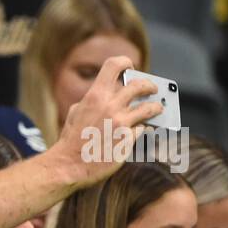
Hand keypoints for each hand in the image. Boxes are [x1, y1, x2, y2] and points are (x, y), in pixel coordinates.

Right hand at [55, 55, 161, 184]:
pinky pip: (144, 129)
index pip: (115, 65)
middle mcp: (110, 106)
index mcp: (95, 95)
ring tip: (158, 109)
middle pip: (140, 85)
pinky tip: (145, 130)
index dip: (125, 63)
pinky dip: (145, 128)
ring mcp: (121, 122)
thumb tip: (106, 96)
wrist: (69, 165)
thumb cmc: (70, 140)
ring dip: (156, 107)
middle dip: (149, 85)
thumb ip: (92, 101)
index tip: (130, 68)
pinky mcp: (128, 139)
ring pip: (149, 108)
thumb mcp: (76, 113)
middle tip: (153, 89)